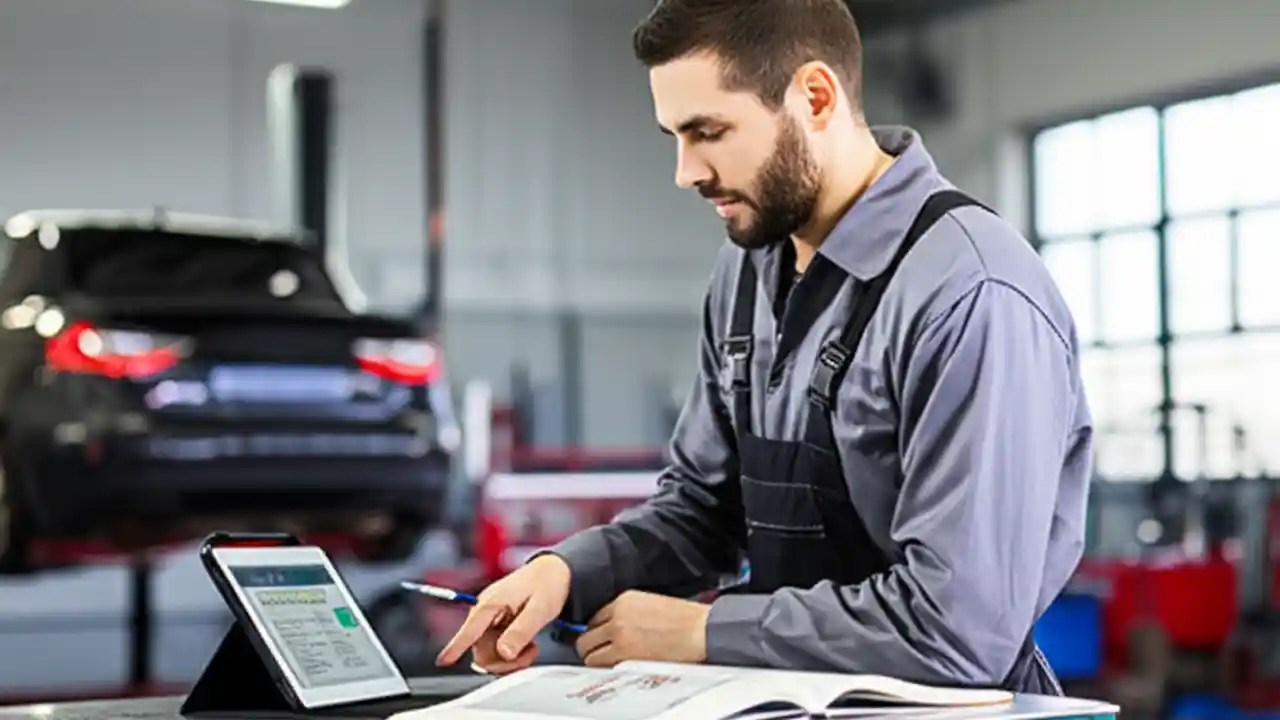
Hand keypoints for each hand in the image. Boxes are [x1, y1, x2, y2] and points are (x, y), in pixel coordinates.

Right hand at [435, 554, 572, 673]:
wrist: (554, 572)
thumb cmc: (547, 584)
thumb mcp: (540, 609)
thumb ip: (521, 631)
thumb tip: (504, 652)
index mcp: (492, 602)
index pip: (469, 628)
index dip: (456, 646)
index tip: (443, 660)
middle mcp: (485, 609)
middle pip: (480, 649)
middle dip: (502, 660)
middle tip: (528, 656)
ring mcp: (490, 617)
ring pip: (488, 651)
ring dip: (508, 659)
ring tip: (530, 649)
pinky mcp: (496, 623)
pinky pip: (495, 647)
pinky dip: (510, 653)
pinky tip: (526, 646)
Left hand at [574, 590, 709, 667]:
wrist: (699, 630)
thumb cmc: (685, 619)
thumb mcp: (651, 604)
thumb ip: (629, 613)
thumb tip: (616, 628)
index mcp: (624, 599)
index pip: (595, 617)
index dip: (597, 631)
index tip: (601, 639)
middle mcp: (617, 614)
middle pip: (586, 634)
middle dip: (590, 646)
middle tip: (597, 653)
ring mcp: (619, 634)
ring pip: (588, 651)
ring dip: (594, 658)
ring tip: (606, 663)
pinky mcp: (624, 652)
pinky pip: (600, 663)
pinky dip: (603, 668)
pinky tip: (615, 668)